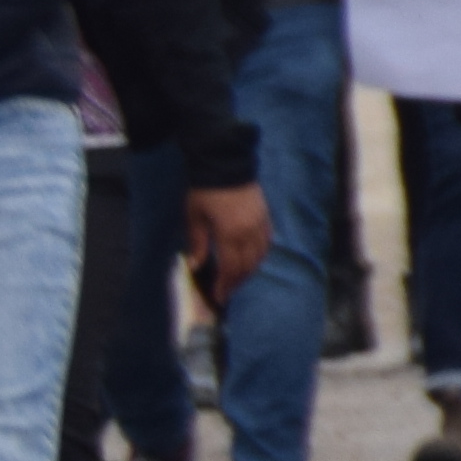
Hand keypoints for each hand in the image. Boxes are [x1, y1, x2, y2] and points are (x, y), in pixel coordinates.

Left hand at [181, 185, 271, 314]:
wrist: (225, 163)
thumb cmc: (204, 190)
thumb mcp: (193, 216)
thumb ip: (196, 242)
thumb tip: (195, 266)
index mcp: (230, 233)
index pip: (230, 267)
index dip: (225, 285)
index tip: (219, 297)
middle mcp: (249, 232)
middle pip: (247, 266)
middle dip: (236, 282)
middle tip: (227, 292)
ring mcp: (260, 224)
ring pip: (259, 257)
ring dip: (249, 271)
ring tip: (237, 280)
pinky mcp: (265, 216)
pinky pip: (267, 243)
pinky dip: (260, 256)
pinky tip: (252, 261)